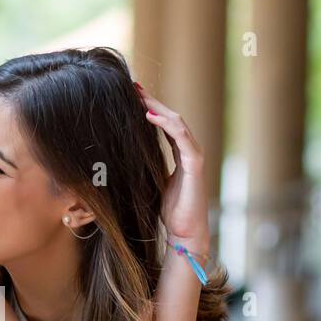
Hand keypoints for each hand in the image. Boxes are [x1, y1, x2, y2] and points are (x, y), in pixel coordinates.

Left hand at [133, 83, 208, 250]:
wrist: (185, 233)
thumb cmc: (170, 212)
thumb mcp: (153, 183)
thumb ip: (146, 168)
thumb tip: (124, 159)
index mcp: (180, 154)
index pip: (166, 124)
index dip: (150, 108)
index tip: (132, 96)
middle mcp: (189, 151)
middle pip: (172, 118)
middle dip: (152, 101)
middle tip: (133, 87)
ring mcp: (194, 156)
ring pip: (178, 123)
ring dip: (158, 107)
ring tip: (140, 96)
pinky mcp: (195, 165)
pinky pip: (182, 138)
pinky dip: (166, 125)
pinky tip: (150, 115)